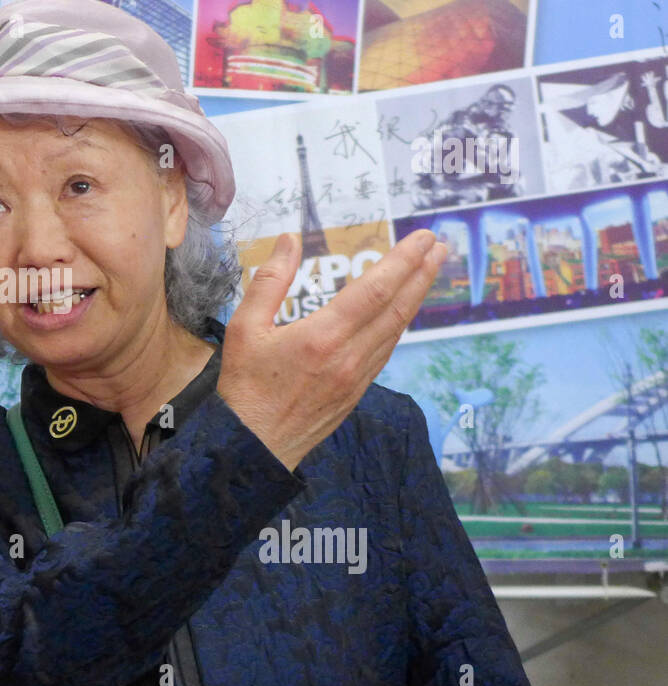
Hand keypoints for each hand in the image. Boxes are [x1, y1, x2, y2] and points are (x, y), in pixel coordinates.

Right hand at [218, 229, 447, 471]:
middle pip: (396, 308)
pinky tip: (401, 314)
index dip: (403, 261)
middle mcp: (348, 356)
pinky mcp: (356, 392)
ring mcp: (357, 377)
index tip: (422, 238)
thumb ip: (270, 280)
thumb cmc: (244, 387)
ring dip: (415, 297)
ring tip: (428, 271)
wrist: (252, 447)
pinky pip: (385, 351)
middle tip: (440, 246)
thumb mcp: (244, 328)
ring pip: (395, 330)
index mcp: (322, 337)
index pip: (374, 290)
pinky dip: (398, 326)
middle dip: (422, 274)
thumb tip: (290, 240)